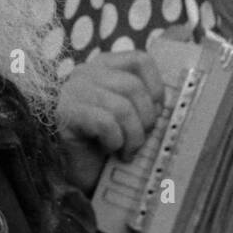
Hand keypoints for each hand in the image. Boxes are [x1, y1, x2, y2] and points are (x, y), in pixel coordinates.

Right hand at [57, 51, 165, 192]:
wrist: (76, 172)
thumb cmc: (107, 143)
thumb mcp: (130, 116)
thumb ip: (143, 102)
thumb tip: (167, 106)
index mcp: (105, 66)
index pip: (140, 60)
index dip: (156, 87)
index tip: (157, 112)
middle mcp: (87, 73)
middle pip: (133, 86)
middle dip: (146, 119)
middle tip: (141, 139)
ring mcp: (73, 92)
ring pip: (122, 107)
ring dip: (133, 136)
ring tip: (127, 150)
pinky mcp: (66, 114)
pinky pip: (105, 123)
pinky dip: (115, 141)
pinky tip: (111, 150)